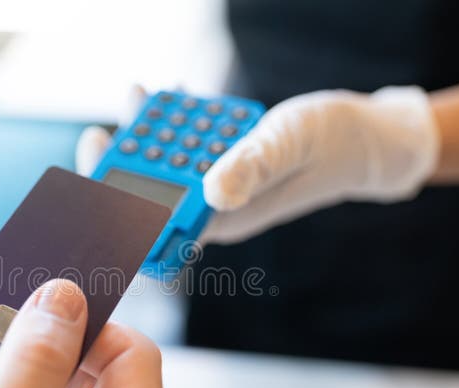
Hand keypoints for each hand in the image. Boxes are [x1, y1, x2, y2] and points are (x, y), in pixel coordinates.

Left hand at [76, 86, 439, 244]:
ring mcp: (216, 183)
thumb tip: (210, 191)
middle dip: (119, 166)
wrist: (364, 139)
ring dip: (145, 134)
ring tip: (137, 94)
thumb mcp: (288, 147)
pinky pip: (188, 145)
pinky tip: (173, 92)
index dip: (115, 209)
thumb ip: (251, 166)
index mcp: (220, 218)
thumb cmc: (332, 146)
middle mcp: (211, 206)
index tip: (95, 179)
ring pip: (165, 165)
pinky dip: (175, 120)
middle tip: (101, 132)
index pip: (153, 224)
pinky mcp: (224, 161)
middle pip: (149, 195)